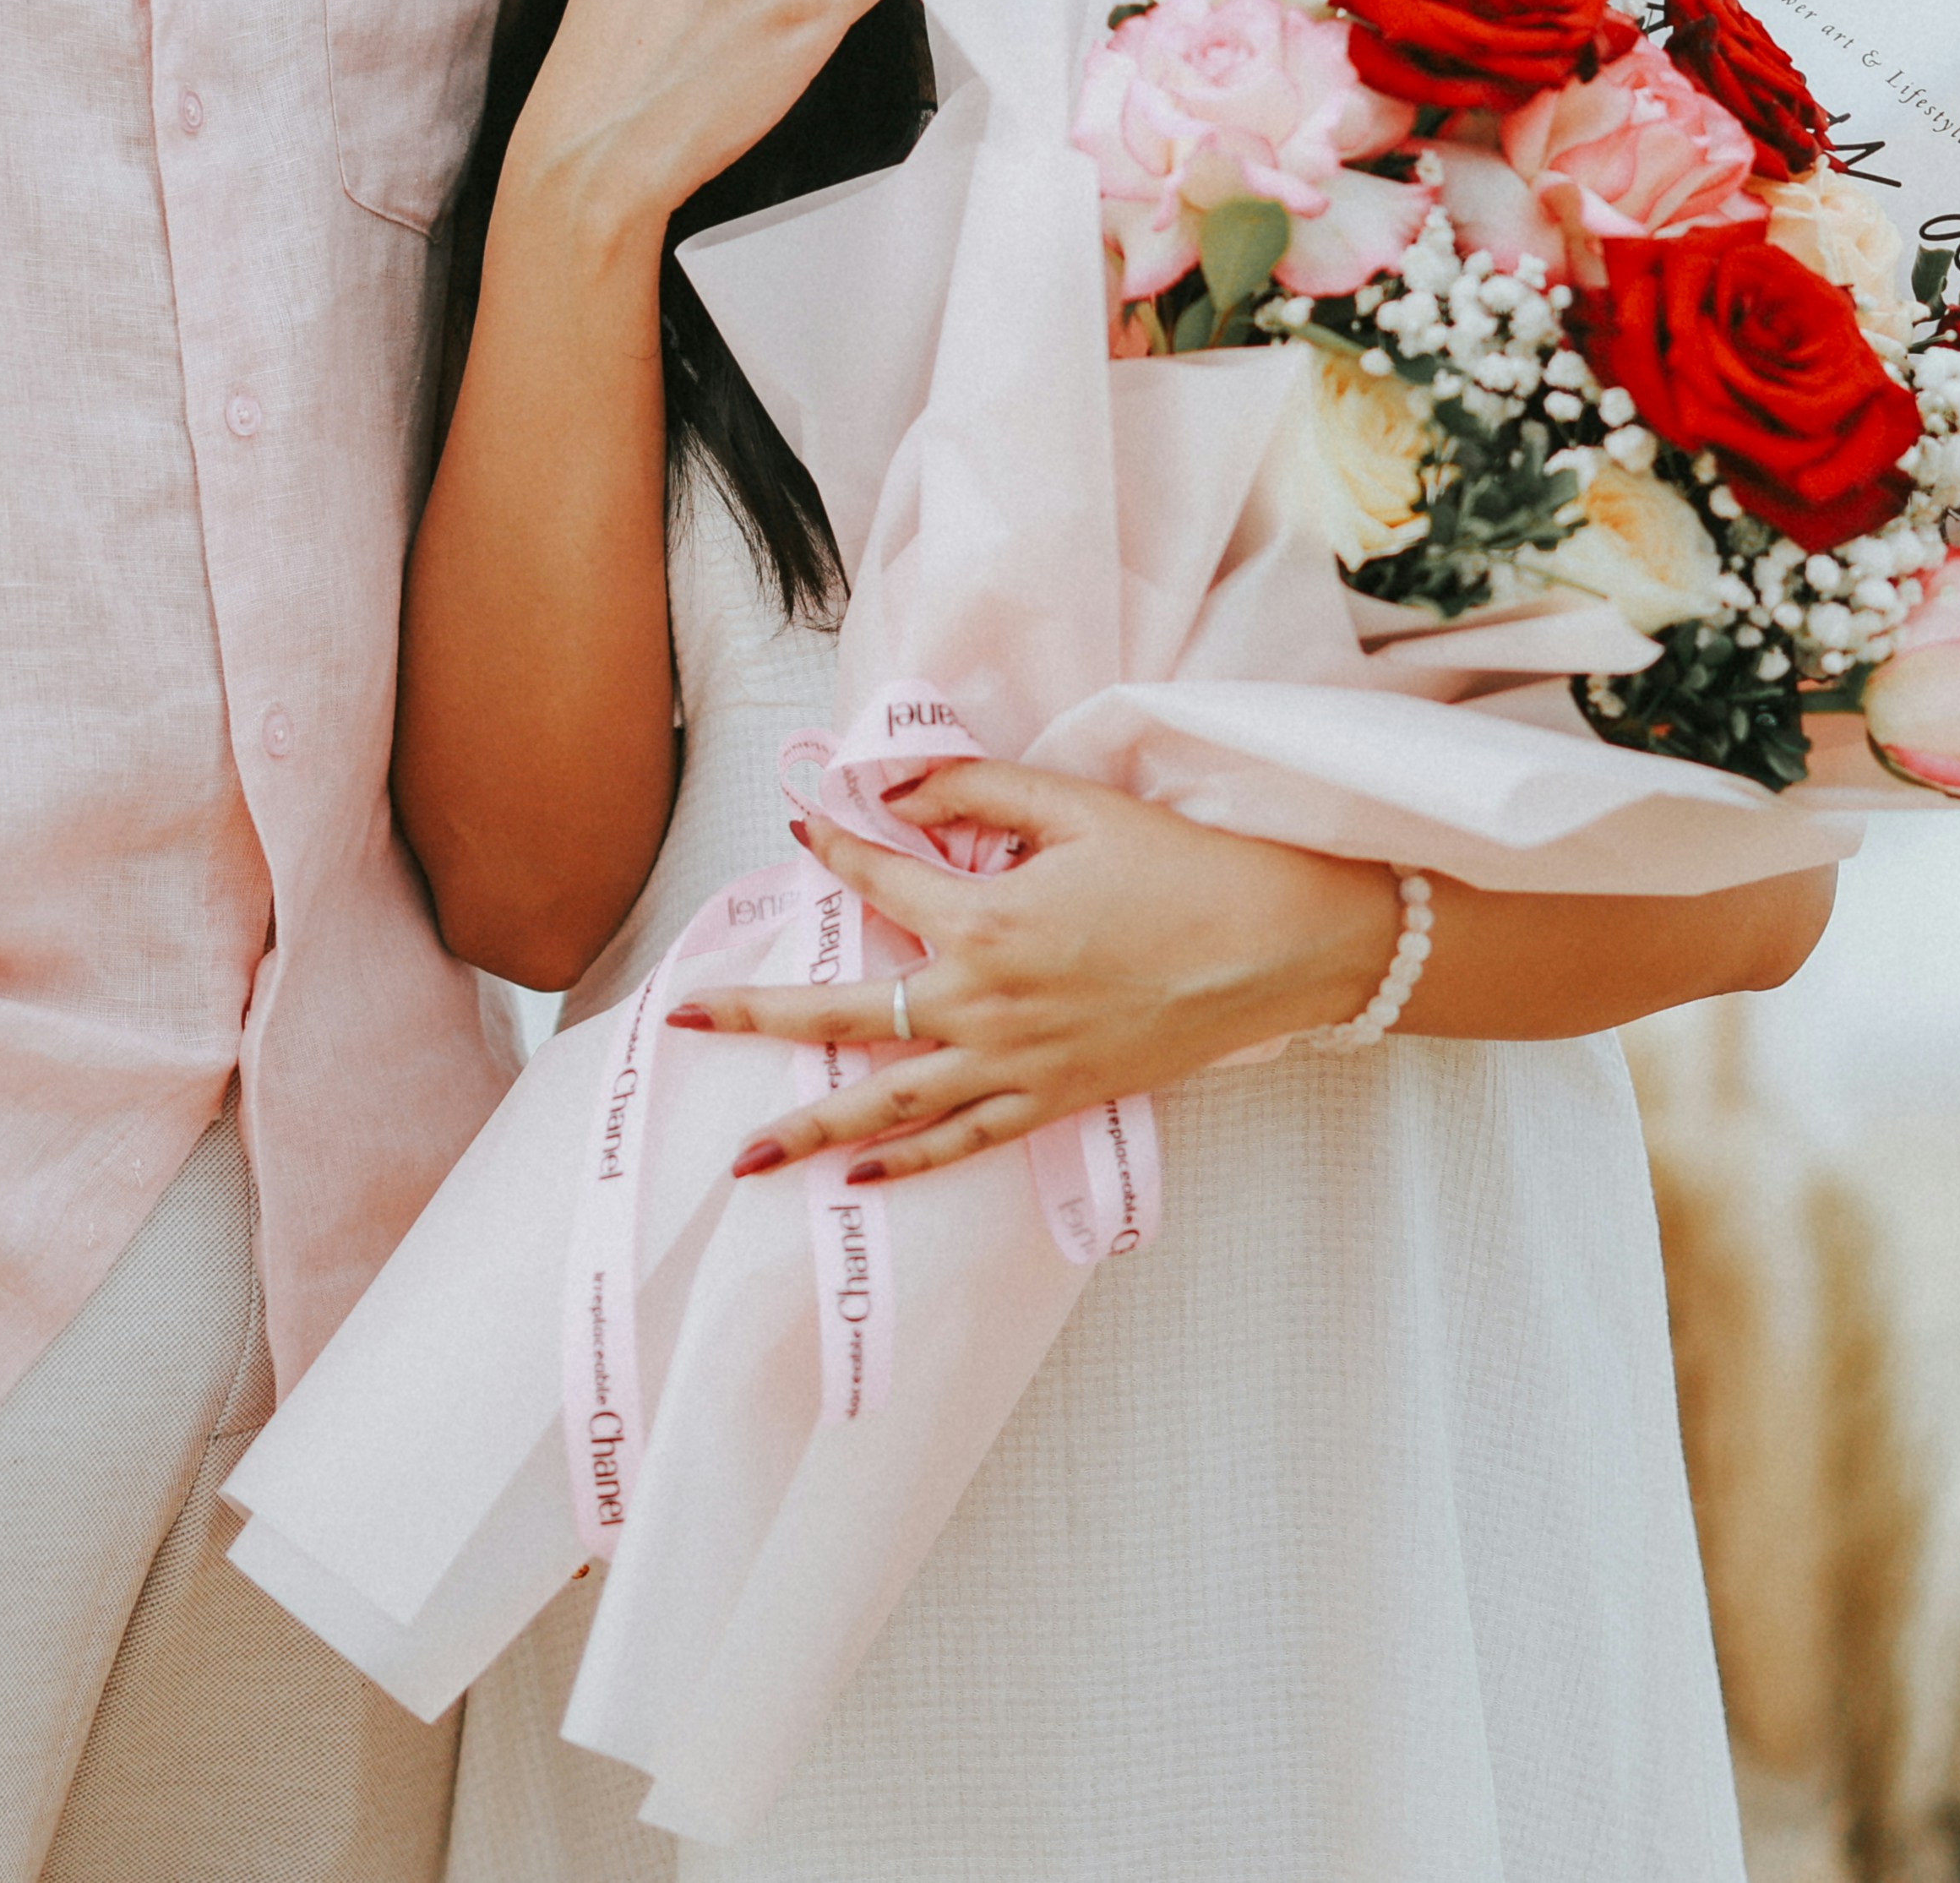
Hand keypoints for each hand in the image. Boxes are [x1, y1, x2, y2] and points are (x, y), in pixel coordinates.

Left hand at [669, 761, 1401, 1189]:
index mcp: (988, 920)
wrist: (1278, 945)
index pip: (878, 883)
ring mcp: (1018, 1064)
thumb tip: (888, 781)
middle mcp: (987, 1004)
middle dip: (756, 1016)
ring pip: (892, 1106)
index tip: (801, 824)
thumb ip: (974, 787)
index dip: (836, 847)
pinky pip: (965, 1143)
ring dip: (811, 1128)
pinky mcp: (1055, 1100)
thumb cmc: (1183, 865)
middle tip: (682, 1017)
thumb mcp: (1076, 804)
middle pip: (848, 1019)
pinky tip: (856, 1177)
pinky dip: (909, 1166)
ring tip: (743, 1156)